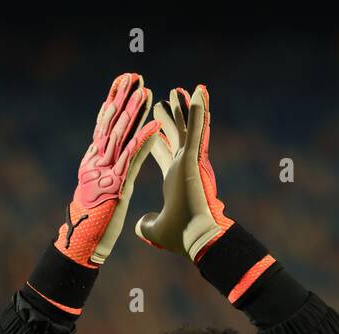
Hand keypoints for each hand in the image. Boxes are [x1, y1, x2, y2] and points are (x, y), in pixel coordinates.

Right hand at [57, 72, 160, 266]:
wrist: (82, 244)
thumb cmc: (92, 224)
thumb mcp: (99, 195)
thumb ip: (104, 180)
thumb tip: (110, 173)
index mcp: (93, 162)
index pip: (103, 126)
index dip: (113, 102)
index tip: (122, 83)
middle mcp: (96, 162)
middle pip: (111, 124)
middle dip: (123, 98)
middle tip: (133, 76)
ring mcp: (105, 172)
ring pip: (121, 136)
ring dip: (134, 113)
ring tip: (146, 92)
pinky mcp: (116, 185)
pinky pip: (132, 159)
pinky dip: (143, 141)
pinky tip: (154, 126)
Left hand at [135, 84, 234, 261]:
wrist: (197, 238)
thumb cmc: (181, 237)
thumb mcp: (156, 229)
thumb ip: (146, 224)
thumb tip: (139, 225)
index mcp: (175, 179)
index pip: (163, 153)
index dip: (157, 140)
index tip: (153, 129)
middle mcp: (184, 166)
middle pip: (175, 135)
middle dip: (169, 119)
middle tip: (163, 101)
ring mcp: (190, 161)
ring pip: (186, 127)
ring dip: (184, 108)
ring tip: (178, 89)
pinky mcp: (195, 159)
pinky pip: (197, 129)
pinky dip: (198, 110)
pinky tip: (198, 90)